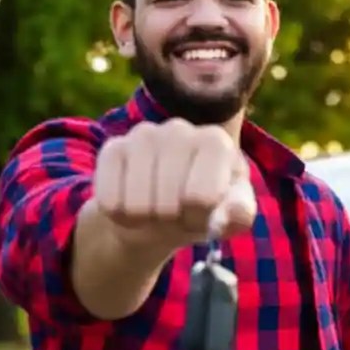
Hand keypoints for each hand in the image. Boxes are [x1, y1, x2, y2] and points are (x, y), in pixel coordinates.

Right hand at [92, 118, 255, 249]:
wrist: (163, 211)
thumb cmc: (205, 210)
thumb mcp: (230, 216)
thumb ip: (239, 215)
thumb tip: (231, 215)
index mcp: (215, 141)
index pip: (202, 197)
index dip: (200, 216)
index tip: (204, 210)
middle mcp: (179, 129)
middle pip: (168, 204)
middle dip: (173, 220)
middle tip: (177, 212)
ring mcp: (143, 134)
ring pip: (137, 205)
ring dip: (147, 220)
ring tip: (157, 209)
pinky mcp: (112, 149)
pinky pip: (110, 200)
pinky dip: (121, 217)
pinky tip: (132, 205)